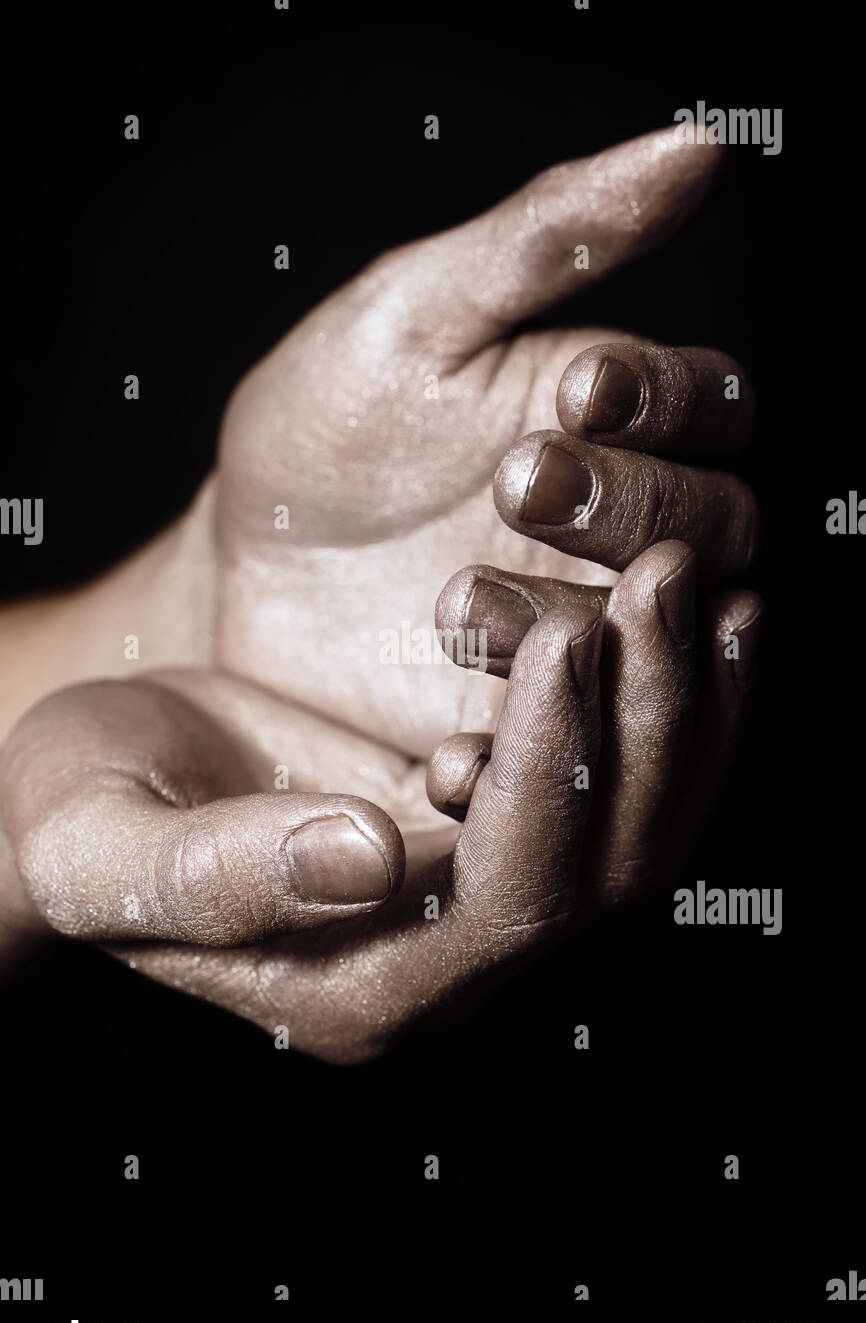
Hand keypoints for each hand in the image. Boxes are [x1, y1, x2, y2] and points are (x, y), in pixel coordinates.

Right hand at [0, 534, 761, 1061]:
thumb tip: (370, 854)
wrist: (83, 791)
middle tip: (663, 581)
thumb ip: (223, 873)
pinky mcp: (474, 825)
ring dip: (668, 707)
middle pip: (598, 870)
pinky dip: (641, 700)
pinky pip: (592, 777)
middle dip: (642, 725)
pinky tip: (667, 614)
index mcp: (358, 988)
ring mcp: (469, 895)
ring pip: (621, 825)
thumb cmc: (73, 821)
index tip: (560, 641)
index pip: (506, 905)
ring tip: (693, 585)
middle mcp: (440, 959)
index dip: (549, 777)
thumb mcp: (103, 847)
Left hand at [212, 125, 758, 756]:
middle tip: (517, 483)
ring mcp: (590, 628)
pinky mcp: (540, 721)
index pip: (709, 404)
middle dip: (625, 503)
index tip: (576, 390)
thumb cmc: (325, 433)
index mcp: (617, 423)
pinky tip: (456, 730)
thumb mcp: (416, 317)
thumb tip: (694, 148)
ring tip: (458, 604)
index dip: (663, 398)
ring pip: (655, 639)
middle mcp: (625, 529)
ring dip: (577, 619)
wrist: (240, 571)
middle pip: (710, 522)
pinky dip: (531, 736)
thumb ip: (548, 239)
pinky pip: (579, 743)